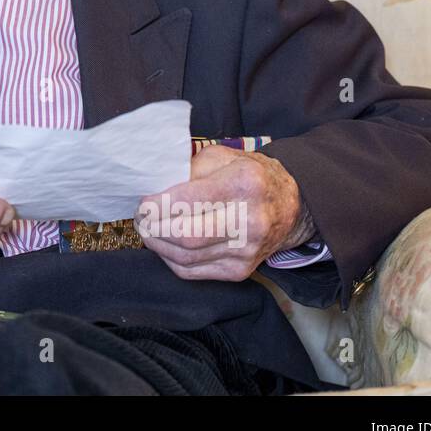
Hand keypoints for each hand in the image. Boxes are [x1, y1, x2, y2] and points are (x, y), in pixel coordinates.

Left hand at [136, 146, 315, 281]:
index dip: (156, 205)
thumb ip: (188, 170)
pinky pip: (193, 272)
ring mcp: (247, 250)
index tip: (142, 202)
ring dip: (157, 245)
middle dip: (152, 227)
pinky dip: (171, 260)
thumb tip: (153, 189)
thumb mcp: (222, 158)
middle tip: (140, 218)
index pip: (187, 201)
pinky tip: (165, 246)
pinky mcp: (241, 271)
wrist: (290, 205)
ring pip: (186, 257)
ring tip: (148, 230)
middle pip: (185, 235)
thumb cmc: (248, 176)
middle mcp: (249, 220)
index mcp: (244, 184)